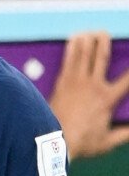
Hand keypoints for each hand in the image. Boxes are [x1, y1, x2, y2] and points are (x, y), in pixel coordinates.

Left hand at [48, 31, 128, 160]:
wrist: (54, 142)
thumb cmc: (81, 143)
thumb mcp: (108, 142)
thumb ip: (125, 134)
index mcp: (107, 99)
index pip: (128, 79)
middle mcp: (93, 86)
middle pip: (102, 57)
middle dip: (105, 43)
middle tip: (106, 33)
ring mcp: (76, 82)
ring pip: (84, 55)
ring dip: (89, 41)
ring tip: (91, 32)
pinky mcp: (62, 83)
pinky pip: (68, 61)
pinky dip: (72, 48)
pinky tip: (73, 40)